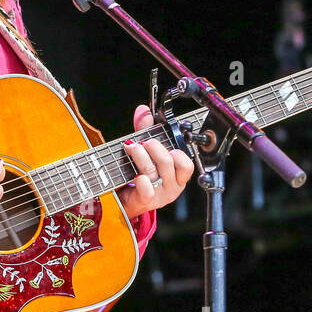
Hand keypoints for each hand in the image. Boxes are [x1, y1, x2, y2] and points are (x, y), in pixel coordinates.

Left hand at [117, 104, 194, 218]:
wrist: (125, 198)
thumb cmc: (140, 172)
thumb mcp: (146, 150)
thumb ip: (146, 130)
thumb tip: (143, 110)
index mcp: (177, 174)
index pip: (186, 164)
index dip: (176, 151)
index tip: (162, 141)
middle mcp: (172, 185)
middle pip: (168, 162)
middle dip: (154, 147)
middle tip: (144, 142)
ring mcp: (160, 194)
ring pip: (154, 171)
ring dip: (140, 156)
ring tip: (131, 148)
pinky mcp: (146, 201)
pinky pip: (147, 190)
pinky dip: (141, 180)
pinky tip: (135, 174)